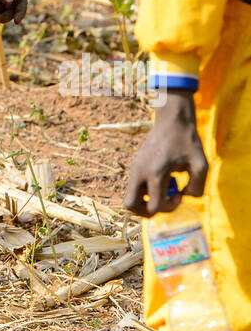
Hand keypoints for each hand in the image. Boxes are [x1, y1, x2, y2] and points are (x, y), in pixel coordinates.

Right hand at [123, 92, 207, 216]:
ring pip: (130, 196)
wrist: (172, 118)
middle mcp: (140, 172)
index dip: (169, 208)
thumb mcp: (201, 164)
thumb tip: (185, 196)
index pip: (154, 206)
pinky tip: (163, 176)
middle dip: (147, 211)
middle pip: (129, 206)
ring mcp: (134, 167)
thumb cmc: (187, 140)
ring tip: (164, 187)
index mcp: (155, 173)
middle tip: (163, 201)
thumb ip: (198, 187)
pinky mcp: (135, 164)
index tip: (179, 194)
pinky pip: (135, 185)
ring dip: (147, 199)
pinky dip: (147, 189)